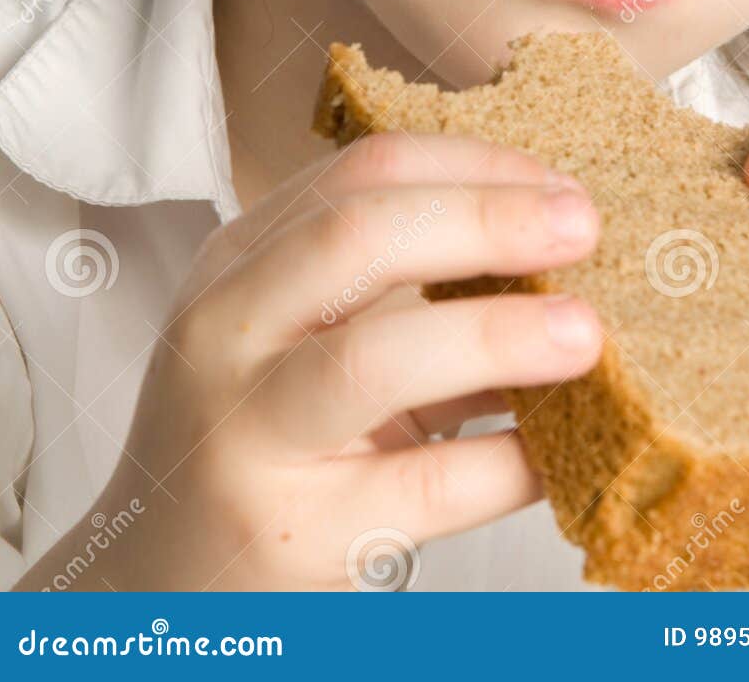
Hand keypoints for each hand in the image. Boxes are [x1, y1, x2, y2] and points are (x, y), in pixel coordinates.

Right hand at [93, 132, 602, 589]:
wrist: (162, 583)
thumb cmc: (254, 437)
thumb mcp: (287, 335)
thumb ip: (386, 283)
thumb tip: (548, 237)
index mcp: (237, 264)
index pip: (360, 175)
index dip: (473, 166)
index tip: (555, 182)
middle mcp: (227, 335)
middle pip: (357, 239)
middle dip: (485, 220)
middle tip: (582, 226)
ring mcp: (250, 438)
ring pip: (375, 359)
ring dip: (498, 333)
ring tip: (585, 333)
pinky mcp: (294, 538)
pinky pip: (428, 489)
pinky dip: (510, 461)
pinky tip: (558, 449)